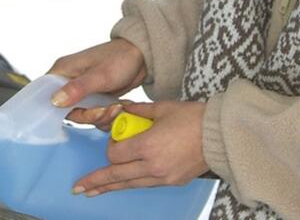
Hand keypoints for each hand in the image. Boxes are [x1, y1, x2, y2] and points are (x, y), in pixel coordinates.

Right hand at [47, 39, 146, 120]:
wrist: (141, 56)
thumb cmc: (120, 58)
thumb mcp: (100, 75)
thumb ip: (77, 88)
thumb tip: (54, 100)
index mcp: (63, 71)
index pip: (47, 95)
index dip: (57, 110)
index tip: (76, 114)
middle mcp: (69, 81)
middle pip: (68, 110)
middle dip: (89, 115)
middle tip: (105, 111)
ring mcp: (81, 90)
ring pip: (83, 114)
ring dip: (101, 116)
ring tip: (117, 108)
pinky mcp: (93, 97)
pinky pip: (93, 113)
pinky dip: (106, 114)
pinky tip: (119, 106)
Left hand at [72, 101, 207, 195]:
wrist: (221, 135)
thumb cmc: (193, 118)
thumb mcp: (161, 108)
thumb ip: (137, 111)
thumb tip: (121, 111)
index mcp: (148, 145)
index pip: (115, 155)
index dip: (110, 147)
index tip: (114, 139)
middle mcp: (152, 165)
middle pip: (116, 176)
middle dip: (94, 182)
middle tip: (77, 188)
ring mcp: (162, 177)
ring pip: (128, 185)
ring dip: (109, 187)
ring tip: (92, 192)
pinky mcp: (171, 182)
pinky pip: (144, 185)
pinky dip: (130, 184)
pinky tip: (120, 185)